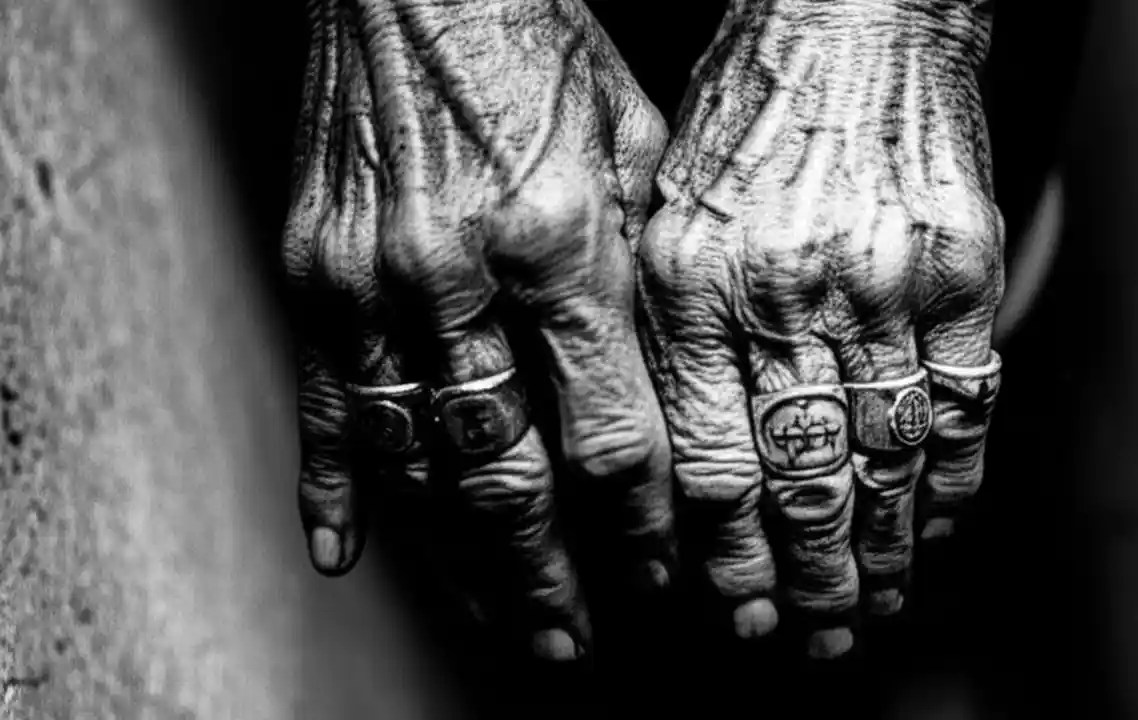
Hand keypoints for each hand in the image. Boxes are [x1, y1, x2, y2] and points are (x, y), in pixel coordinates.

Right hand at [281, 0, 673, 661]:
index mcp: (558, 241)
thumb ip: (646, 276)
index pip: (610, 433)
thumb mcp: (633, 147)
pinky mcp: (313, 274)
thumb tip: (676, 395)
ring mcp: (370, 280)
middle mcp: (457, 274)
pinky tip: (347, 552)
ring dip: (460, 557)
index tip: (665, 578)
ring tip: (497, 618)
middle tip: (572, 639)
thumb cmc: (541, 48)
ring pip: (418, 462)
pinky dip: (332, 488)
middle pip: (510, 473)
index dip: (643, 526)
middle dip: (549, 575)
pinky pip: (320, 405)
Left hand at [638, 0, 1002, 658]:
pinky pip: (961, 406)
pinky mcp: (959, 267)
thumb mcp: (663, 211)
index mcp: (691, 283)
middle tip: (809, 637)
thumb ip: (666, 335)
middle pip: (801, 482)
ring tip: (873, 609)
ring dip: (883, 553)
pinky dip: (953, 484)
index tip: (734, 610)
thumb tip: (675, 466)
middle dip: (806, 579)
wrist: (854, 19)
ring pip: (884, 460)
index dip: (724, 557)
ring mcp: (881, 282)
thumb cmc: (747, 113)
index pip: (708, 464)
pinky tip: (937, 532)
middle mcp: (783, 292)